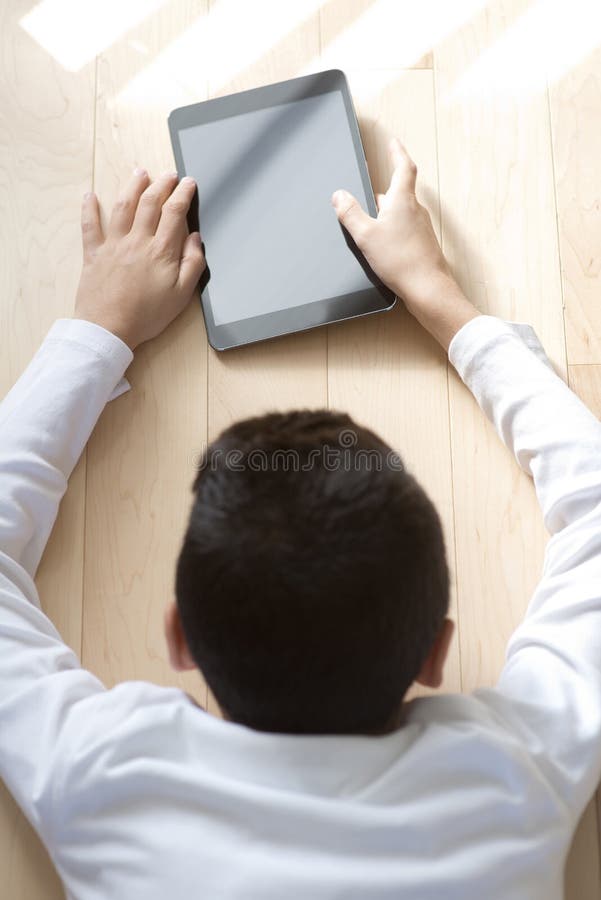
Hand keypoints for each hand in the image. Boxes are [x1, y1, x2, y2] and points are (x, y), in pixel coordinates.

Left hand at [75, 169, 205, 349]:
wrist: (109, 328)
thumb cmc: (147, 316)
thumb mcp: (181, 295)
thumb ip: (192, 264)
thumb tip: (195, 239)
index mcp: (161, 251)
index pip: (174, 212)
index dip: (183, 194)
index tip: (189, 183)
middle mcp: (137, 241)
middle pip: (150, 203)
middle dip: (162, 184)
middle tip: (169, 175)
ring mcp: (113, 245)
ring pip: (123, 206)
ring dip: (132, 186)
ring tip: (140, 173)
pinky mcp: (94, 254)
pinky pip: (90, 226)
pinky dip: (89, 209)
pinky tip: (89, 196)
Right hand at [331, 138, 478, 348]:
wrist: (427, 288)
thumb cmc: (401, 261)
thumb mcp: (365, 235)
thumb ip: (350, 213)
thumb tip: (339, 195)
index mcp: (402, 200)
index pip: (403, 167)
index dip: (397, 152)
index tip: (393, 143)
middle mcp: (415, 210)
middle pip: (398, 191)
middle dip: (382, 190)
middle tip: (368, 190)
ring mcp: (420, 228)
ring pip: (400, 212)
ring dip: (385, 214)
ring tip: (370, 223)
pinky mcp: (421, 244)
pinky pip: (404, 230)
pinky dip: (392, 231)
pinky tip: (383, 246)